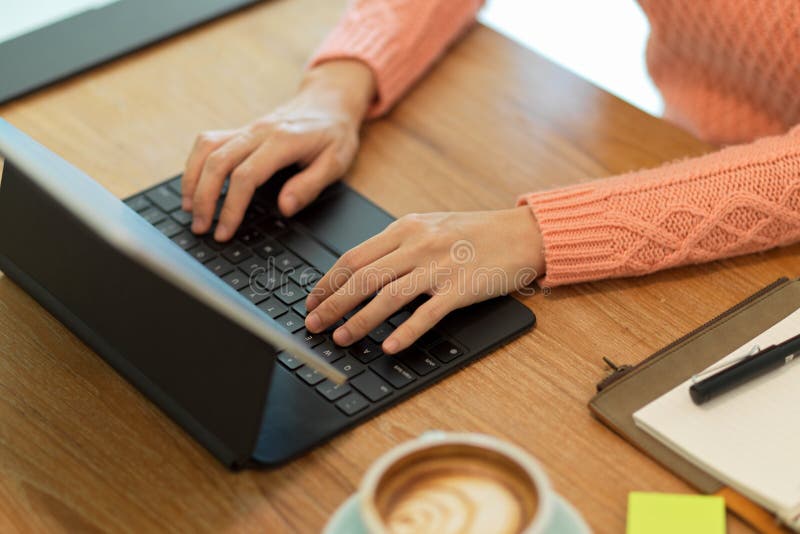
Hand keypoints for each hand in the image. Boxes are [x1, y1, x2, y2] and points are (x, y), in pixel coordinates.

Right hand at [181, 60, 374, 240]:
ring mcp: (247, 128)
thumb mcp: (336, 162)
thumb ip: (310, 185)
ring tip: (190, 210)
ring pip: (207, 149)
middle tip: (202, 228)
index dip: (232, 206)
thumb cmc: (334, 133)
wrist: (329, 101)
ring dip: (193, 179)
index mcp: (283, 141)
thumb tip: (284, 207)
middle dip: (205, 198)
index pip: (246, 175)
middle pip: (218, 162)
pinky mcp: (241, 130)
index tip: (225, 230)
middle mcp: (259, 131)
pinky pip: (208, 142)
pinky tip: (194, 185)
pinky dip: (196, 163)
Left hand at [304, 207, 544, 353]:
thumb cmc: (476, 232)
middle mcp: (418, 245)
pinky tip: (388, 346)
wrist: (522, 234)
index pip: (354, 257)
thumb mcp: (431, 226)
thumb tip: (362, 269)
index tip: (313, 299)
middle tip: (313, 324)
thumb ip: (398, 244)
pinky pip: (426, 314)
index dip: (328, 281)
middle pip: (362, 277)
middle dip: (332, 304)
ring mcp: (439, 267)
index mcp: (406, 228)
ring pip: (387, 296)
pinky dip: (404, 332)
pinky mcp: (460, 289)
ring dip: (359, 321)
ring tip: (341, 338)